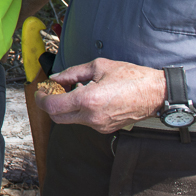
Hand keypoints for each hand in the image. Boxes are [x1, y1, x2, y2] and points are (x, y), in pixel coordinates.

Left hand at [34, 58, 166, 133]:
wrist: (156, 94)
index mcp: (88, 100)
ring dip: (65, 107)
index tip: (40, 91)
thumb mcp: (99, 67)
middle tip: (50, 91)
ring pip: (70, 120)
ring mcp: (99, 126)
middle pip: (57, 118)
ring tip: (71, 90)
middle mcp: (92, 117)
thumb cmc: (131, 77)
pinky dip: (78, 111)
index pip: (53, 106)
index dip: (41, 99)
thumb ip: (72, 72)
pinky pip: (84, 121)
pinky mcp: (105, 129)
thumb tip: (56, 78)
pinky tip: (86, 97)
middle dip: (49, 105)